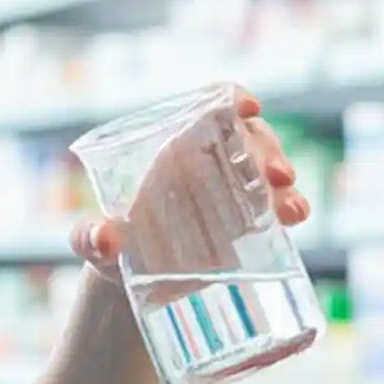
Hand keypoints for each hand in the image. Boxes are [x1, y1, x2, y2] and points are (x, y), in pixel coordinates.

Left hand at [70, 87, 309, 284]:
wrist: (131, 284)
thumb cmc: (108, 247)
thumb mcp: (91, 242)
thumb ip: (88, 237)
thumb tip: (104, 238)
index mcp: (171, 149)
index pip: (208, 107)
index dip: (231, 99)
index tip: (248, 108)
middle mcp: (206, 162)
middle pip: (248, 137)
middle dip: (269, 150)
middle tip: (278, 177)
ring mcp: (231, 191)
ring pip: (267, 170)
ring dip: (285, 184)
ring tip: (292, 211)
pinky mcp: (246, 221)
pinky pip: (275, 205)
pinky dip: (290, 206)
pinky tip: (295, 219)